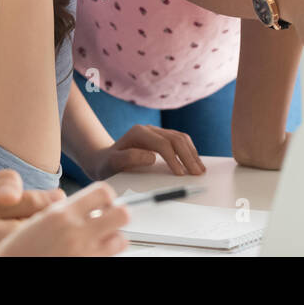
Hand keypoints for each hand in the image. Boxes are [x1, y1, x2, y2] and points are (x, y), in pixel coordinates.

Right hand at [0, 181, 129, 256]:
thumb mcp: (25, 219)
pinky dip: (100, 256)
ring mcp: (83, 258)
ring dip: (111, 238)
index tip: (99, 202)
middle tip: (104, 219)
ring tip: (94, 240)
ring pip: (120, 241)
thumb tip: (65, 200)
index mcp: (60, 217)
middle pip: (122, 215)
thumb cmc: (5, 251)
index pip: (104, 193)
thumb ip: (47, 206)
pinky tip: (83, 255)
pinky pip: (105, 260)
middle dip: (116, 215)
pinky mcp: (84, 269)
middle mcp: (76, 237)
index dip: (104, 196)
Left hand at [87, 124, 205, 178]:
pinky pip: (180, 141)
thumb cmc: (107, 164)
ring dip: (192, 153)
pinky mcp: (161, 138)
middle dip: (188, 156)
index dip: (174, 159)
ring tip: (200, 169)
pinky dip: (189, 151)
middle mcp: (149, 129)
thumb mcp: (111, 164)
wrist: (104, 159)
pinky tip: (194, 162)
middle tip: (197, 173)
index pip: (163, 144)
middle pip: (175, 139)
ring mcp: (156, 132)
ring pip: (180, 138)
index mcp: (139, 133)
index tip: (181, 174)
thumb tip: (151, 157)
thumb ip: (128, 159)